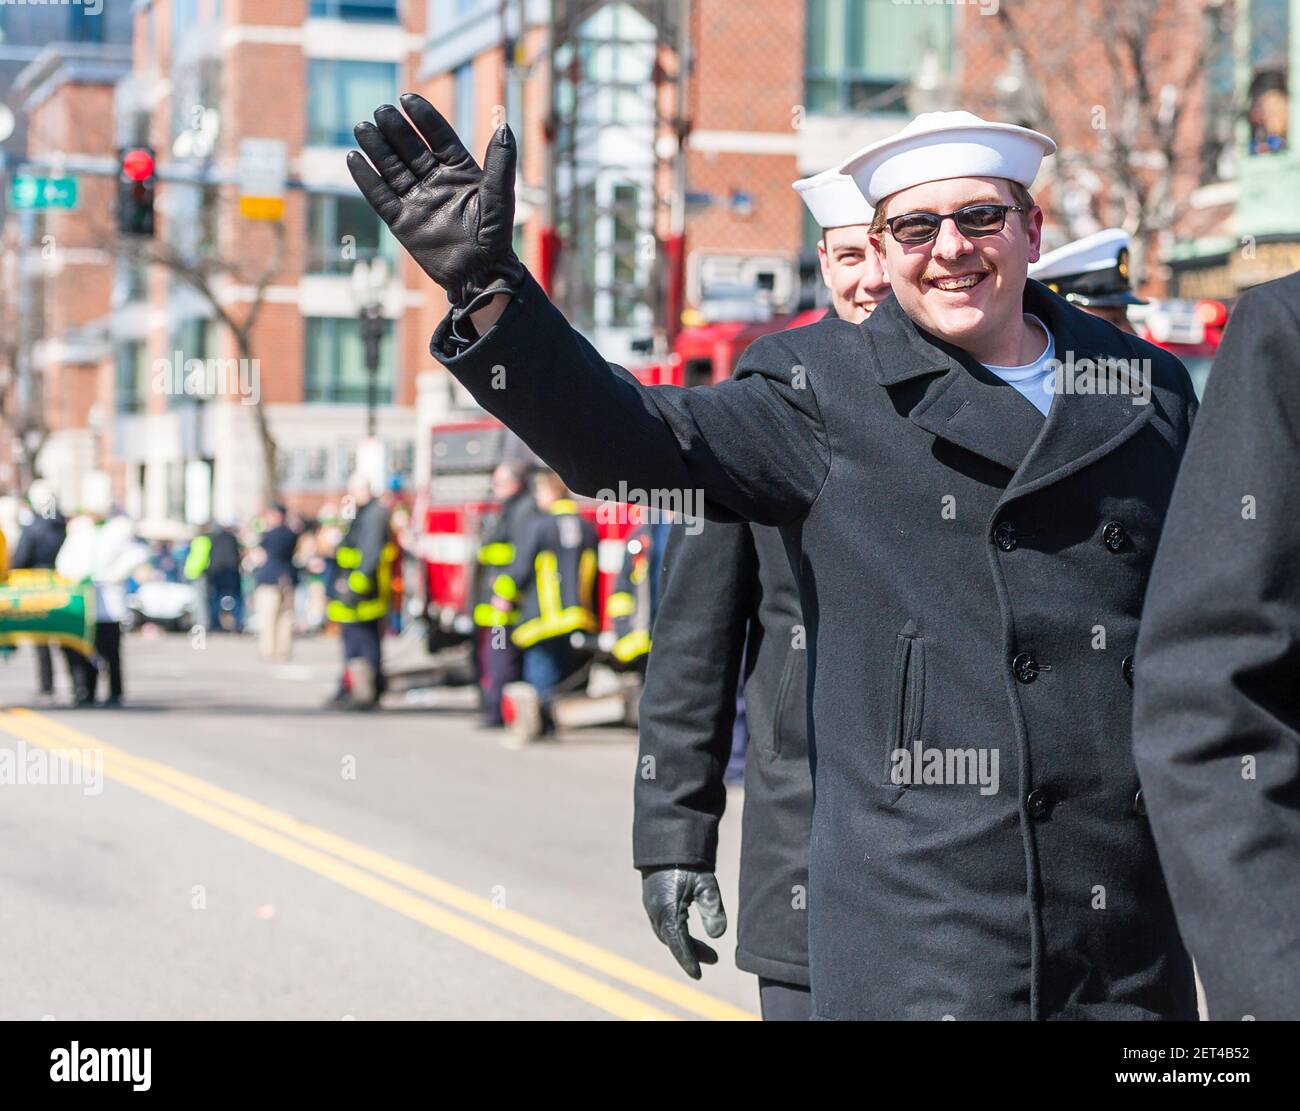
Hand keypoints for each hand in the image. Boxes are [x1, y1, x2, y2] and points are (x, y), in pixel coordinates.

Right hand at [347, 93, 524, 314]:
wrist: (480, 275)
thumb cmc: (495, 236)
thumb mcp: (500, 196)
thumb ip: (500, 162)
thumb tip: (504, 126)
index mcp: (460, 171)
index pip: (438, 137)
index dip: (423, 119)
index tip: (407, 99)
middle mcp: (436, 182)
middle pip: (410, 149)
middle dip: (396, 130)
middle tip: (381, 111)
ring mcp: (418, 201)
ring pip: (392, 169)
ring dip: (377, 148)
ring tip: (363, 127)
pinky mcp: (402, 222)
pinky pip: (381, 197)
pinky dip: (367, 179)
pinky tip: (354, 159)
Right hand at [641, 866, 727, 978]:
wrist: (665, 840)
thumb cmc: (687, 862)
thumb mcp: (706, 883)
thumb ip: (712, 908)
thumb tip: (718, 935)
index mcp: (667, 910)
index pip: (678, 944)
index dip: (688, 961)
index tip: (698, 976)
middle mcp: (656, 911)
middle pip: (672, 941)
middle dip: (691, 953)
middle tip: (714, 959)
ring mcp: (651, 905)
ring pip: (666, 933)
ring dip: (684, 944)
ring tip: (706, 950)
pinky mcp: (652, 899)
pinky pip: (663, 924)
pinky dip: (676, 933)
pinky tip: (689, 931)